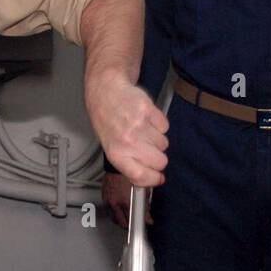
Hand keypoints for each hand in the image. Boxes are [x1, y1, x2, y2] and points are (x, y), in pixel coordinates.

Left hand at [85, 70, 169, 187]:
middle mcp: (127, 141)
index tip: (158, 177)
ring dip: (157, 139)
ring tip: (143, 129)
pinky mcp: (148, 111)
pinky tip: (146, 119)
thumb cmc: (106, 119)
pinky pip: (165, 126)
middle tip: (148, 148)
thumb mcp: (110, 146)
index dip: (153, 179)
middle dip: (157, 157)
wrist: (106, 91)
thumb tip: (149, 178)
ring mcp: (139, 125)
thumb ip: (128, 163)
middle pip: (159, 161)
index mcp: (116, 153)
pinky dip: (159, 124)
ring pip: (164, 144)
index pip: (140, 175)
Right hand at [102, 172, 152, 227]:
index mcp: (126, 201)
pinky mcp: (104, 199)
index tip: (146, 223)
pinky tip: (119, 214)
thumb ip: (145, 205)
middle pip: (123, 223)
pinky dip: (115, 216)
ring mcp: (109, 202)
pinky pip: (109, 213)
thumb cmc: (130, 176)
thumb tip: (148, 216)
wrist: (117, 167)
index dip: (142, 222)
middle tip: (137, 223)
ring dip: (122, 222)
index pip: (135, 219)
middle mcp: (116, 203)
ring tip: (128, 220)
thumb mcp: (143, 190)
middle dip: (131, 225)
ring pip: (115, 220)